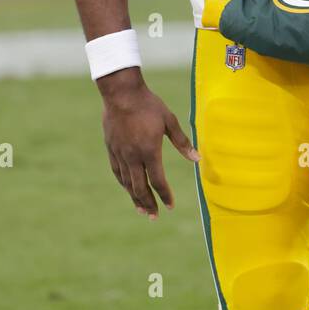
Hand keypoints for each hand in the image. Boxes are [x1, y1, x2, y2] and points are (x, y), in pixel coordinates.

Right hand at [99, 69, 198, 218]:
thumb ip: (182, 142)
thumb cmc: (148, 105)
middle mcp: (133, 156)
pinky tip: (128, 189)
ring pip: (127, 183)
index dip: (165, 195)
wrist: (121, 93)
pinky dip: (124, 183)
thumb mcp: (169, 121)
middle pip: (140, 188)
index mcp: (149, 150)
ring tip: (142, 210)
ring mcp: (120, 153)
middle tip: (155, 216)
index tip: (170, 206)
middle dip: (149, 204)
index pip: (158, 181)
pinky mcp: (111, 149)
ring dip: (135, 198)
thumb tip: (197, 159)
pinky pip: (117, 172)